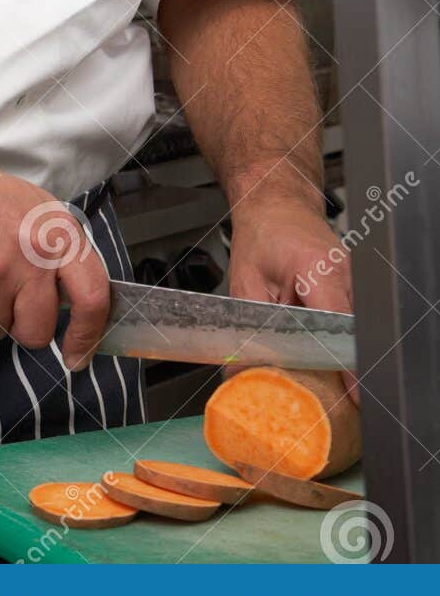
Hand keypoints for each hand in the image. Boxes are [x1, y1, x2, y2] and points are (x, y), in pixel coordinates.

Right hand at [0, 143, 109, 369]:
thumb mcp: (36, 209)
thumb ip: (59, 252)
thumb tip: (74, 300)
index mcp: (59, 233)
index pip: (93, 295)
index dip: (88, 335)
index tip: (77, 356)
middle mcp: (33, 253)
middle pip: (38, 331)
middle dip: (20, 326)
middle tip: (6, 297)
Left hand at [227, 192, 357, 403]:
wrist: (277, 201)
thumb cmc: (262, 231)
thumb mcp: (245, 281)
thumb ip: (247, 329)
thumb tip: (240, 374)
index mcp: (316, 267)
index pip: (339, 326)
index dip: (345, 363)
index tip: (353, 394)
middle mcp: (344, 273)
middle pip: (352, 334)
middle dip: (340, 366)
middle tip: (327, 392)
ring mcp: (355, 279)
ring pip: (354, 331)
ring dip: (336, 350)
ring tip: (317, 359)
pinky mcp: (355, 286)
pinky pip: (351, 322)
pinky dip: (336, 337)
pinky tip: (319, 340)